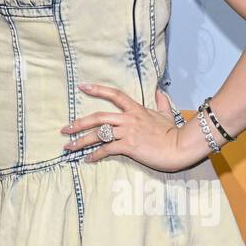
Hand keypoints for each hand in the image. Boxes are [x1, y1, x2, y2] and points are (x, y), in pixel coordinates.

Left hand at [60, 83, 198, 172]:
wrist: (180, 146)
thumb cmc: (173, 132)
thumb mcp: (166, 114)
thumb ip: (161, 102)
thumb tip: (160, 91)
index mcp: (135, 110)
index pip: (114, 95)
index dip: (97, 89)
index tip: (82, 87)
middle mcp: (128, 119)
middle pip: (98, 117)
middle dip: (79, 123)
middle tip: (65, 129)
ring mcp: (128, 132)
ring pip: (99, 134)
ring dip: (81, 141)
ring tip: (69, 147)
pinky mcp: (129, 146)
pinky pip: (107, 149)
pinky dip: (95, 154)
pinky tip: (88, 159)